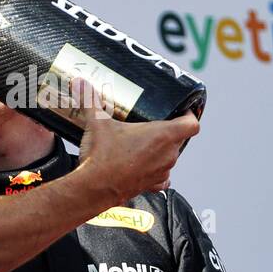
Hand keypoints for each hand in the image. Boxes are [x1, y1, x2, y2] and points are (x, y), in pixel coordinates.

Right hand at [70, 78, 199, 202]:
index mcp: (163, 135)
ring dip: (160, 151)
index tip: (181, 112)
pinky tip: (141, 166)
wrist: (95, 188)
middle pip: (179, 139)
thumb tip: (80, 83)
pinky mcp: (151, 185)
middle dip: (168, 132)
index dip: (190, 116)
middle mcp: (167, 154)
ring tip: (142, 145)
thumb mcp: (97, 122)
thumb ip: (90, 100)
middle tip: (151, 125)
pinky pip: (161, 177)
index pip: (192, 124)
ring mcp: (161, 171)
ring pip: (169, 157)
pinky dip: (154, 171)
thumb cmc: (103, 156)